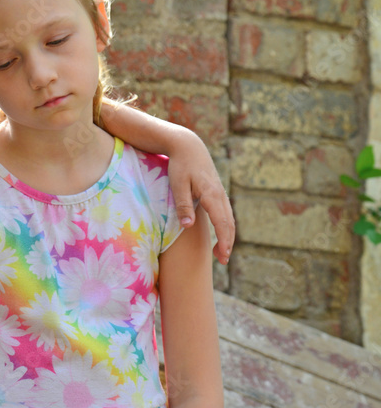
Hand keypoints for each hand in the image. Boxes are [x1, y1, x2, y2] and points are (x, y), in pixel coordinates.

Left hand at [167, 131, 234, 264]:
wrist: (188, 146)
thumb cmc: (180, 165)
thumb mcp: (177, 184)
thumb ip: (183, 205)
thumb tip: (188, 226)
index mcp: (211, 194)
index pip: (221, 222)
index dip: (223, 241)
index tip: (223, 255)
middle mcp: (220, 195)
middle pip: (229, 223)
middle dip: (227, 243)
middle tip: (222, 261)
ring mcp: (221, 193)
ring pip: (229, 219)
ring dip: (228, 237)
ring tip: (222, 253)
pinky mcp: (217, 193)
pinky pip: (225, 213)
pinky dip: (225, 227)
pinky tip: (220, 235)